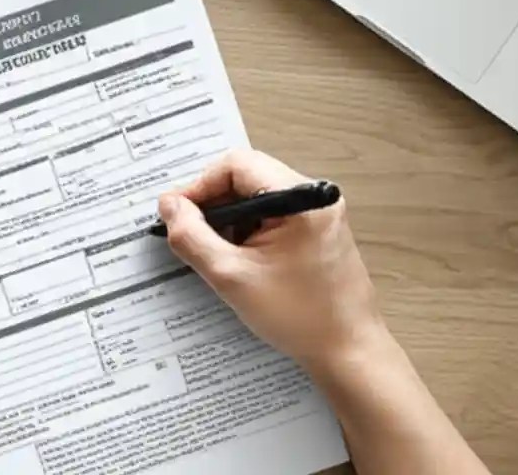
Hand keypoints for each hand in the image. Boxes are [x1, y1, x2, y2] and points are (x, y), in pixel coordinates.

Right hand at [158, 150, 384, 372]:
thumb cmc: (301, 317)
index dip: (199, 186)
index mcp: (299, 198)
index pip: (236, 165)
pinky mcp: (317, 230)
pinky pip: (272, 214)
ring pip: (257, 196)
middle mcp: (313, 197)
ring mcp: (318, 213)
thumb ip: (192, 237)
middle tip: (192, 234)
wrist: (347, 351)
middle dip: (213, 203)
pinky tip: (241, 260)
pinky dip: (249, 230)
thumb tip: (170, 207)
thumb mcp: (230, 276)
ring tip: (220, 254)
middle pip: (247, 176)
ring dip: (231, 219)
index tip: (177, 214)